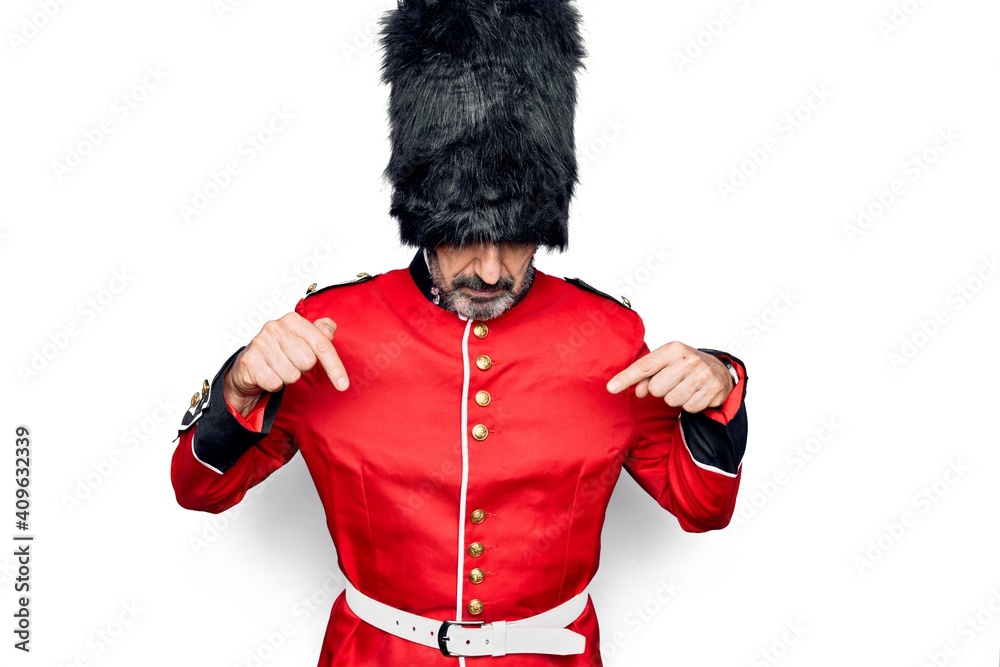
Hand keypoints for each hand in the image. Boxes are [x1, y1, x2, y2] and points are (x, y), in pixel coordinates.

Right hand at [223, 313, 347, 416]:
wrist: (248, 367)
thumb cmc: (279, 352)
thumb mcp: (302, 340)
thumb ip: (320, 333)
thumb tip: (330, 328)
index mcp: (293, 320)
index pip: (322, 345)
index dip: (335, 367)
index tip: (343, 384)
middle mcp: (275, 327)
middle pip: (308, 362)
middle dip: (302, 368)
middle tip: (290, 363)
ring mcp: (260, 343)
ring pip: (292, 375)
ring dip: (287, 377)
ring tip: (278, 368)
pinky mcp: (250, 361)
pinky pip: (275, 383)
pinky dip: (274, 384)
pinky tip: (268, 374)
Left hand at [606, 342, 733, 412]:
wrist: (719, 370)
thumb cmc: (685, 365)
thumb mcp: (666, 363)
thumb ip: (647, 375)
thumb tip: (637, 391)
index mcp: (674, 349)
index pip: (645, 366)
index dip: (626, 378)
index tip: (611, 388)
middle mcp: (689, 360)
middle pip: (656, 389)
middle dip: (659, 390)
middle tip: (672, 381)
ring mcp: (702, 376)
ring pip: (671, 400)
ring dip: (674, 398)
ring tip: (684, 387)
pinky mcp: (711, 392)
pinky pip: (687, 408)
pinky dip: (688, 404)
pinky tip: (694, 393)